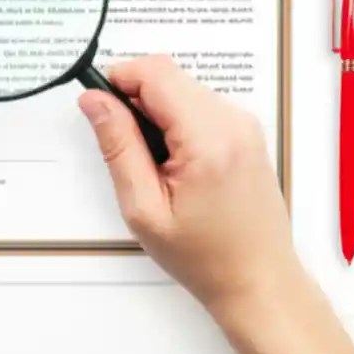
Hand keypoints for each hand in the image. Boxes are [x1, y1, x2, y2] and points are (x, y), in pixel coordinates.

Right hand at [78, 55, 353, 353]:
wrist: (258, 279)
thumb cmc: (205, 257)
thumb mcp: (144, 208)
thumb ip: (118, 145)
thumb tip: (95, 100)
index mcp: (209, 139)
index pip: (156, 73)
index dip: (120, 79)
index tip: (101, 106)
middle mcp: (234, 122)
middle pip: (169, 77)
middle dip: (136, 100)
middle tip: (127, 149)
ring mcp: (245, 124)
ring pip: (183, 88)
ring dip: (158, 113)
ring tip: (155, 165)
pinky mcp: (247, 131)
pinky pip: (200, 104)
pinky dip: (178, 122)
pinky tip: (176, 163)